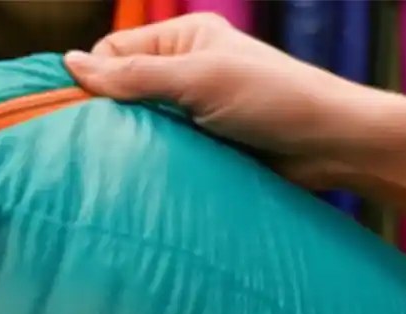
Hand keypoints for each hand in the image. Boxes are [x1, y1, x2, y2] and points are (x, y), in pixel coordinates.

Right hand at [64, 14, 388, 186]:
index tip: (75, 113)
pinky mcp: (209, 149)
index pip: (114, 52)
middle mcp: (187, 72)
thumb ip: (136, 74)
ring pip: (144, 128)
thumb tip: (71, 64)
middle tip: (91, 147)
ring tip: (117, 168)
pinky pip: (167, 156)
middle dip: (110, 117)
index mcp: (184, 39)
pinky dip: (157, 166)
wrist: (334, 146)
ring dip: (135, 146)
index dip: (94, 80)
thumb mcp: (200, 79)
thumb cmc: (275, 99)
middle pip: (124, 92)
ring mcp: (197, 113)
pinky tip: (144, 181)